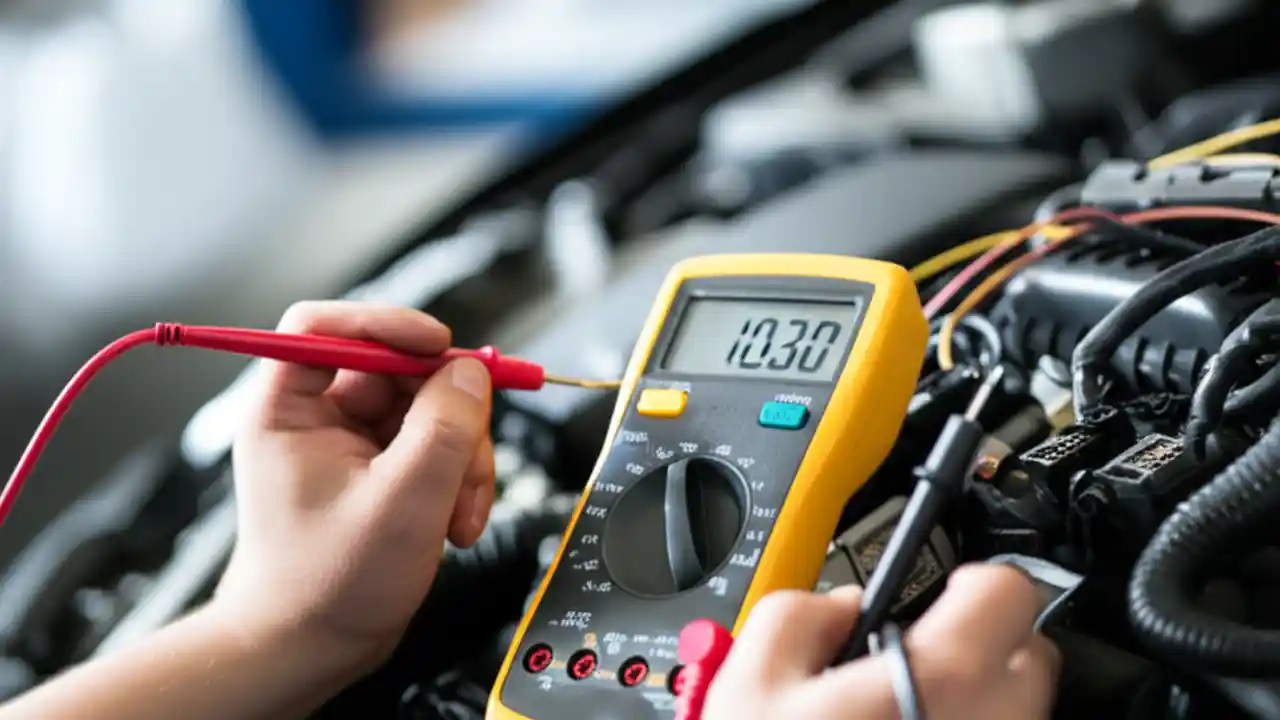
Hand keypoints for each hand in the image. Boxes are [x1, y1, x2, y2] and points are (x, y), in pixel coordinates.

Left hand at [212, 302, 495, 679]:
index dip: (384, 322)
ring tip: (461, 513)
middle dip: (448, 414)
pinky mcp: (382, 469)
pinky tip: (455, 523)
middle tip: (470, 455)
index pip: (324, 326)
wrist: (312, 649)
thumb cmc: (325, 588)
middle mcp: (317, 418)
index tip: (437, 345)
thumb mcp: (400, 502)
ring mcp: (351, 444)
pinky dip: (457, 480)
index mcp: (287, 411)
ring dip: (461, 458)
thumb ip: (445, 428)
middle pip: (398, 368)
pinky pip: (435, 446)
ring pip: (428, 409)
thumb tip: (472, 372)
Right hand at [704, 564, 1059, 719]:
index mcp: (943, 676)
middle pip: (1027, 655)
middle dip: (978, 648)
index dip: (971, 581)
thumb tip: (838, 605)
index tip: (943, 595)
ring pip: (1015, 717)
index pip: (1009, 591)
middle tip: (916, 666)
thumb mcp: (752, 675)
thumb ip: (802, 611)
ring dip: (972, 706)